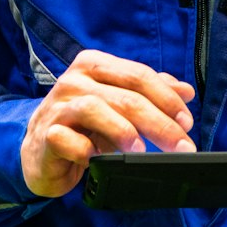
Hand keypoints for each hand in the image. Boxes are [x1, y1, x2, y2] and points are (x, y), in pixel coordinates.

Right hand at [20, 49, 195, 197]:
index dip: (168, 99)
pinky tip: (99, 160)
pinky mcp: (45, 134)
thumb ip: (148, 93)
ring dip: (124, 131)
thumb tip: (186, 90)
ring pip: (95, 109)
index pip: (139, 75)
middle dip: (159, 122)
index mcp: (94, 65)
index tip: (188, 122)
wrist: (39, 150)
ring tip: (141, 151)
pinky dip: (87, 151)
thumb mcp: (116, 103)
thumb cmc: (82, 125)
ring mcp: (57, 106)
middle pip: (125, 96)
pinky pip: (68, 139)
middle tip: (182, 146)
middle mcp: (74, 80)